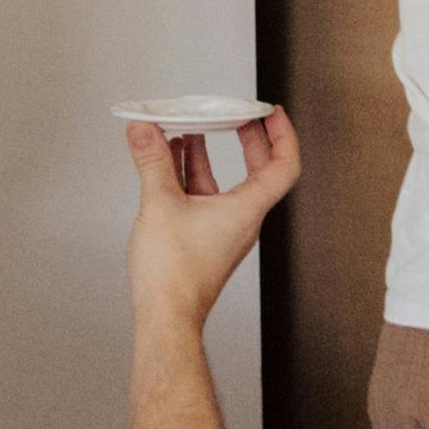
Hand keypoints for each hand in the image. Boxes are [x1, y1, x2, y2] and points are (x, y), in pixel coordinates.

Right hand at [125, 107, 299, 327]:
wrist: (166, 316)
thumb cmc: (175, 276)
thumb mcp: (160, 204)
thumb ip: (152, 162)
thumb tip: (145, 130)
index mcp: (246, 210)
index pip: (283, 166)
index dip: (283, 135)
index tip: (272, 113)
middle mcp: (242, 219)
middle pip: (257, 170)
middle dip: (247, 138)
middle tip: (237, 114)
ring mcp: (223, 229)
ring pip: (223, 182)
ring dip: (208, 154)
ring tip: (189, 128)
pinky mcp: (204, 238)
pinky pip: (204, 196)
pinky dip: (190, 174)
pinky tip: (170, 161)